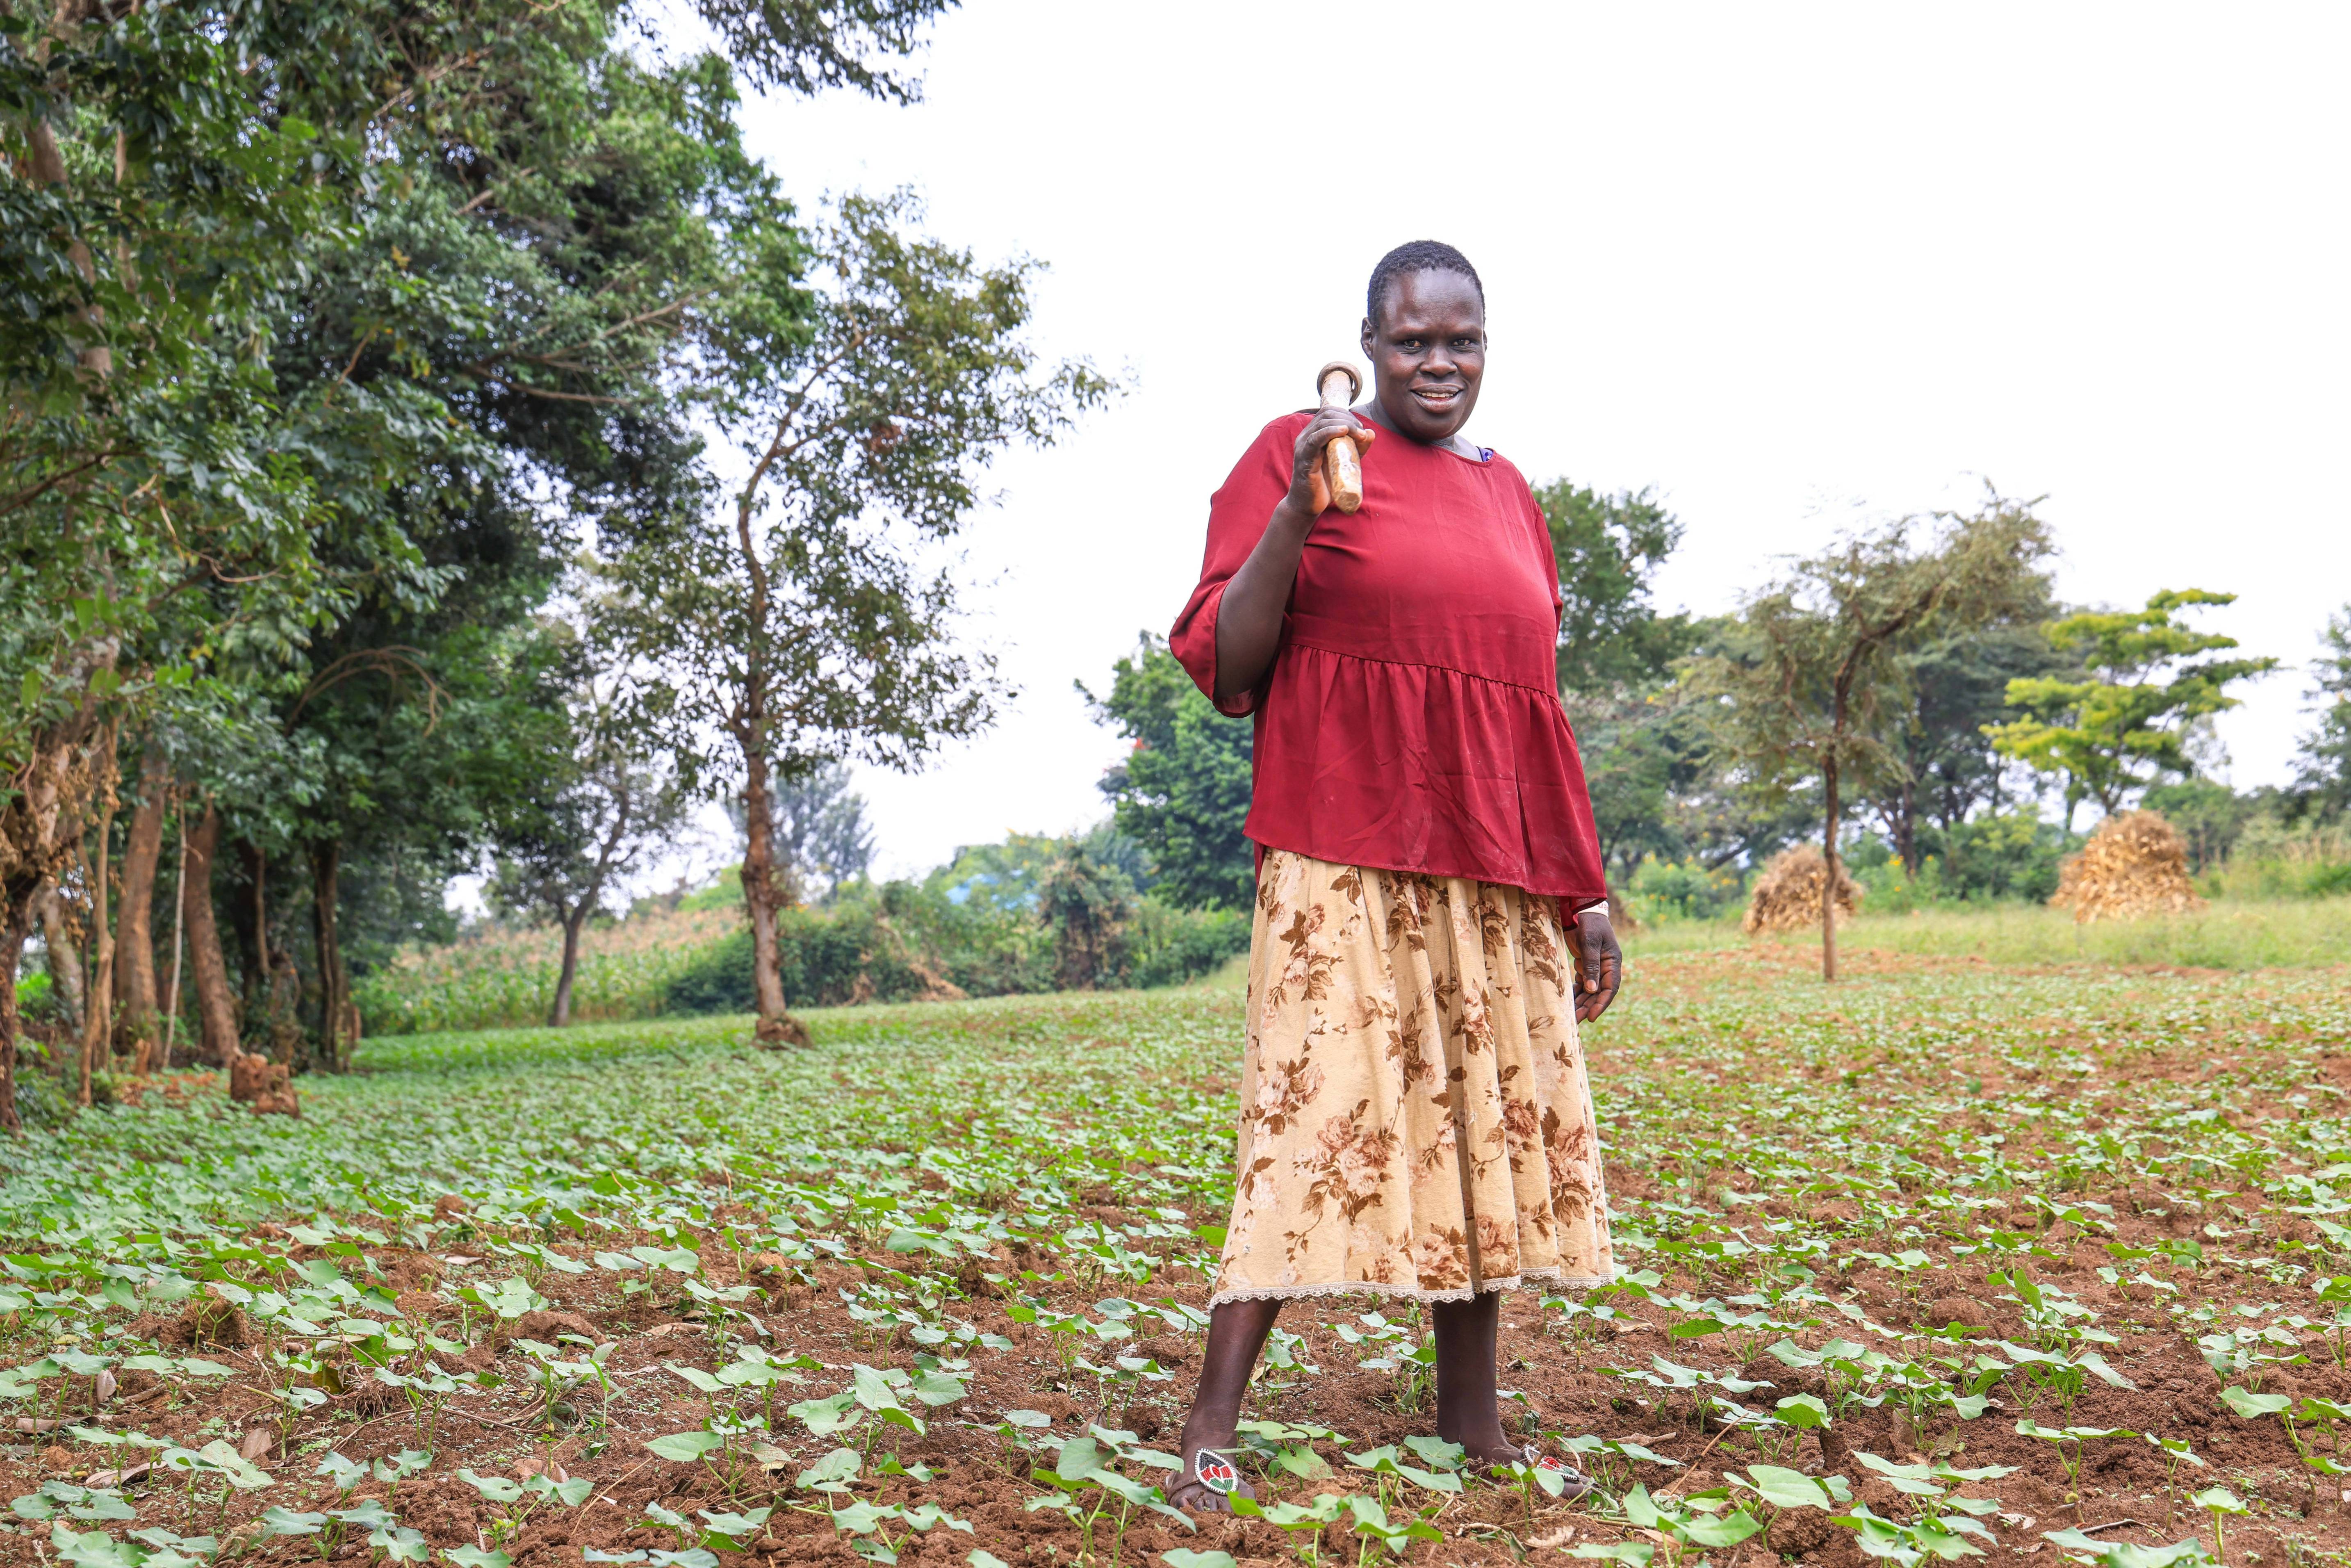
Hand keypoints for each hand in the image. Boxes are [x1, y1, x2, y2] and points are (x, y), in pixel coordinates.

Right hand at [1285, 407, 1374, 515]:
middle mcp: (1305, 436)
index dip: (1347, 415)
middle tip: (1361, 433)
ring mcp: (1303, 446)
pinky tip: (1344, 431)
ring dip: (1345, 424)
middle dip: (1348, 419)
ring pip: (1323, 423)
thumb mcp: (1345, 461)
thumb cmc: (1325, 483)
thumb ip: (1358, 448)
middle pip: (1327, 413)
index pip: (1329, 411)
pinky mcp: (1304, 458)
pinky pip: (1315, 439)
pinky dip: (1330, 432)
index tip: (1360, 428)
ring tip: (1358, 434)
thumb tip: (1371, 432)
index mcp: (1313, 433)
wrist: (1308, 505)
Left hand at [1570, 906, 1621, 1023]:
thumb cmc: (1589, 924)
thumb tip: (1592, 990)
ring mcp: (1595, 966)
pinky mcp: (1585, 964)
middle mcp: (1606, 967)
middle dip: (1588, 1007)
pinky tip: (1568, 1002)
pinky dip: (1575, 992)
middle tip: (1577, 1020)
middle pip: (1599, 992)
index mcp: (1613, 962)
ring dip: (1582, 1002)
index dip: (1601, 1004)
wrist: (1581, 910)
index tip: (1592, 1017)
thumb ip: (1591, 966)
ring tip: (1572, 1016)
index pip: (1610, 988)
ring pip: (1590, 990)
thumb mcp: (1590, 944)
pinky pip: (1581, 983)